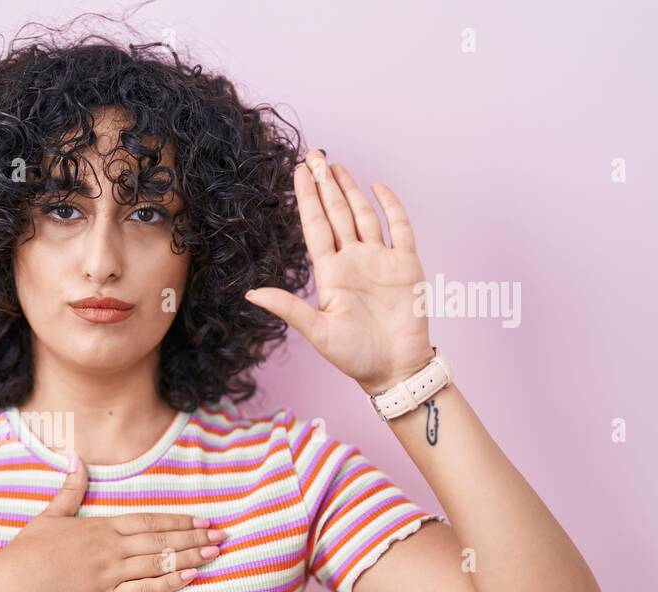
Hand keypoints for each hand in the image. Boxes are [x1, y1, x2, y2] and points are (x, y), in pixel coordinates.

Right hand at [0, 449, 227, 591]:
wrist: (15, 582)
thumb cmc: (29, 549)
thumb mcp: (51, 514)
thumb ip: (70, 489)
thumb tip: (75, 458)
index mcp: (101, 527)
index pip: (149, 521)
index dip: (178, 521)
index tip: (202, 520)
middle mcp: (111, 549)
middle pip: (161, 541)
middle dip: (194, 537)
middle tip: (222, 536)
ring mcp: (110, 574)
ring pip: (158, 563)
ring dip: (189, 557)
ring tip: (214, 553)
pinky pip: (145, 589)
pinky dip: (169, 582)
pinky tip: (190, 576)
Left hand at [244, 147, 434, 394]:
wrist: (395, 370)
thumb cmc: (355, 357)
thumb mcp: (318, 332)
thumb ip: (288, 308)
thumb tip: (250, 294)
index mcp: (331, 273)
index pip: (316, 227)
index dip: (307, 199)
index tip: (296, 172)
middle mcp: (353, 261)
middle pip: (337, 213)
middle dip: (325, 184)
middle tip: (314, 154)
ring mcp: (380, 260)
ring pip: (363, 215)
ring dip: (350, 189)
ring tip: (336, 165)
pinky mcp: (406, 265)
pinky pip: (400, 228)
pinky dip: (391, 206)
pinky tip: (377, 187)